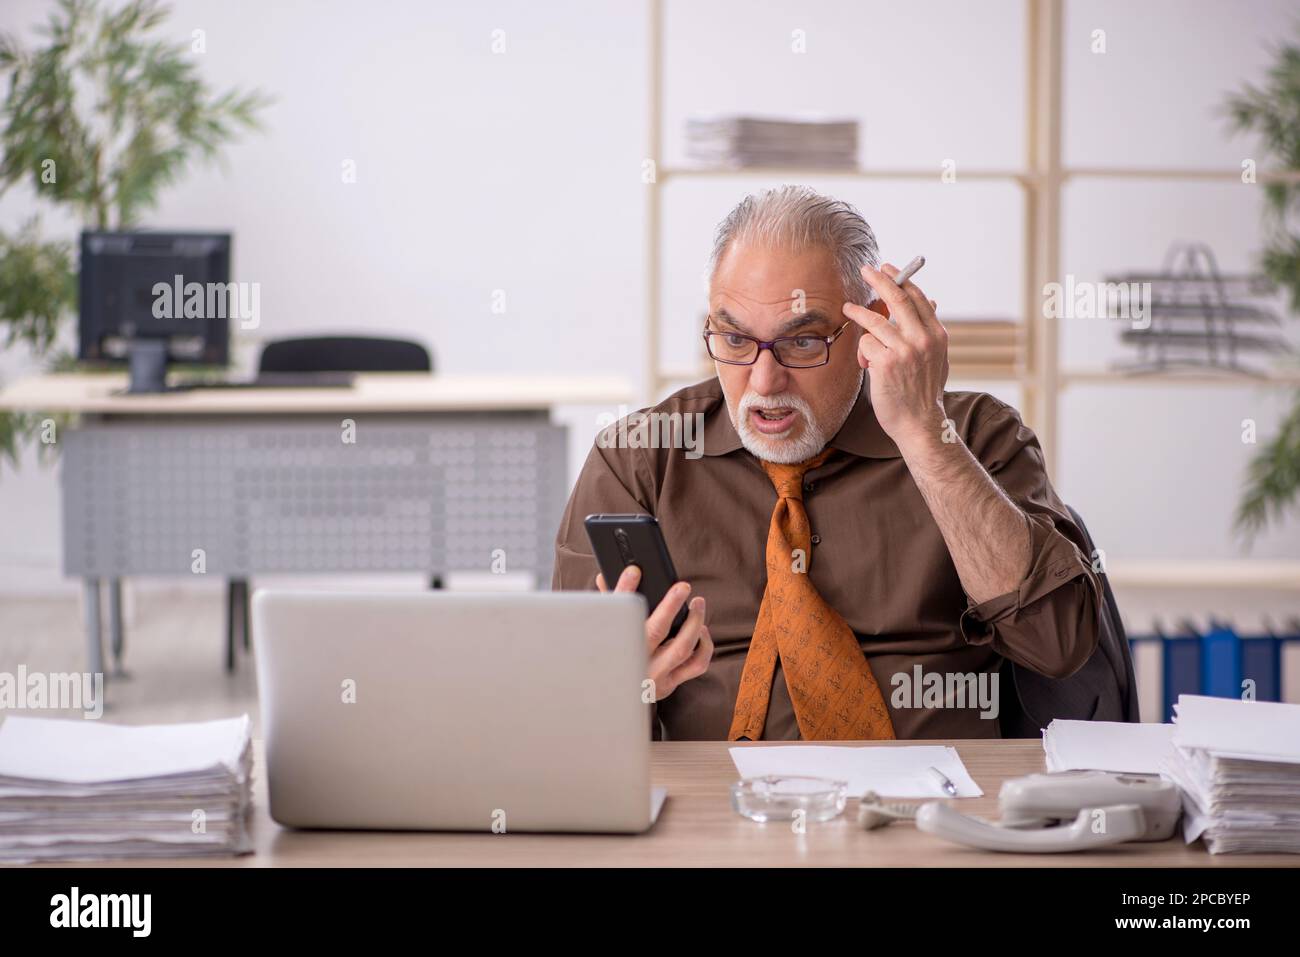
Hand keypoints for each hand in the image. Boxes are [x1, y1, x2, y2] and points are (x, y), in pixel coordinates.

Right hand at [596, 565, 712, 701]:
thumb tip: (605, 577)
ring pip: (682, 648)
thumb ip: (609, 605)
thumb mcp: (605, 632)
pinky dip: (704, 646)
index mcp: (614, 646)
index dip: (624, 588)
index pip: (618, 612)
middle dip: (671, 605)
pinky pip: (695, 665)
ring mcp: (655, 675)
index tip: (634, 570)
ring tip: (698, 604)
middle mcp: (635, 662)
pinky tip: (702, 631)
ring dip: (694, 624)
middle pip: (655, 631)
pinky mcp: (669, 684)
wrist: (610, 705)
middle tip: (683, 587)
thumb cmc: (608, 662)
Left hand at [841, 262, 949, 446]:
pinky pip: (866, 344)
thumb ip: (929, 333)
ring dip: (858, 312)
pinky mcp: (885, 363)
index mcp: (937, 335)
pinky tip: (865, 363)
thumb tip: (931, 302)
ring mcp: (905, 350)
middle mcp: (923, 339)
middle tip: (866, 269)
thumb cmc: (922, 392)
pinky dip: (862, 352)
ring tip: (847, 308)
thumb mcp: (936, 359)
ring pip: (875, 321)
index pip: (919, 298)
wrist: (919, 424)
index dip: (902, 279)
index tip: (889, 269)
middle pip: (898, 298)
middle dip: (880, 279)